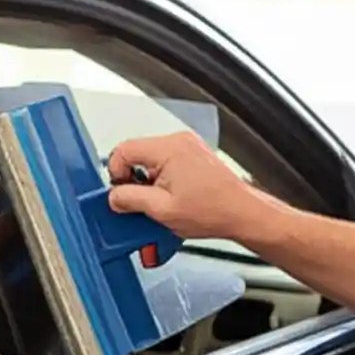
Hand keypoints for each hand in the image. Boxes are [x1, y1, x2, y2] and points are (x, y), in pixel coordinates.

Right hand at [107, 131, 265, 239]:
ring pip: (150, 160)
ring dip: (148, 182)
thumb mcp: (161, 210)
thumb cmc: (213, 210)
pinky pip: (165, 162)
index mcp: (168, 149)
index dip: (116, 173)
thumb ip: (130, 200)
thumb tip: (113, 197)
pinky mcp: (194, 155)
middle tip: (141, 202)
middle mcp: (178, 141)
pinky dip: (162, 180)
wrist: (241, 213)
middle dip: (133, 180)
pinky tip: (171, 198)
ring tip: (160, 203)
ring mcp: (188, 146)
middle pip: (137, 154)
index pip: (124, 150)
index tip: (121, 192)